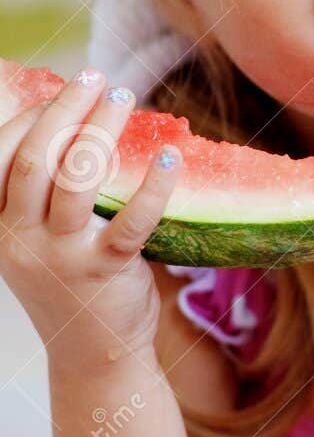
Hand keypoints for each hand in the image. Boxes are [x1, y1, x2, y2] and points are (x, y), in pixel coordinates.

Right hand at [0, 68, 182, 370]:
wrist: (95, 359)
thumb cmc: (73, 287)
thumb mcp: (40, 241)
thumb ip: (42, 197)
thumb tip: (77, 124)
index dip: (30, 115)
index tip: (63, 87)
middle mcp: (19, 240)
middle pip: (34, 159)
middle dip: (64, 109)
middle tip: (97, 77)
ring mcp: (59, 258)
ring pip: (74, 180)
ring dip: (100, 132)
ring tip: (125, 99)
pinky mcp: (104, 273)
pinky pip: (131, 222)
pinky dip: (153, 184)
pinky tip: (170, 156)